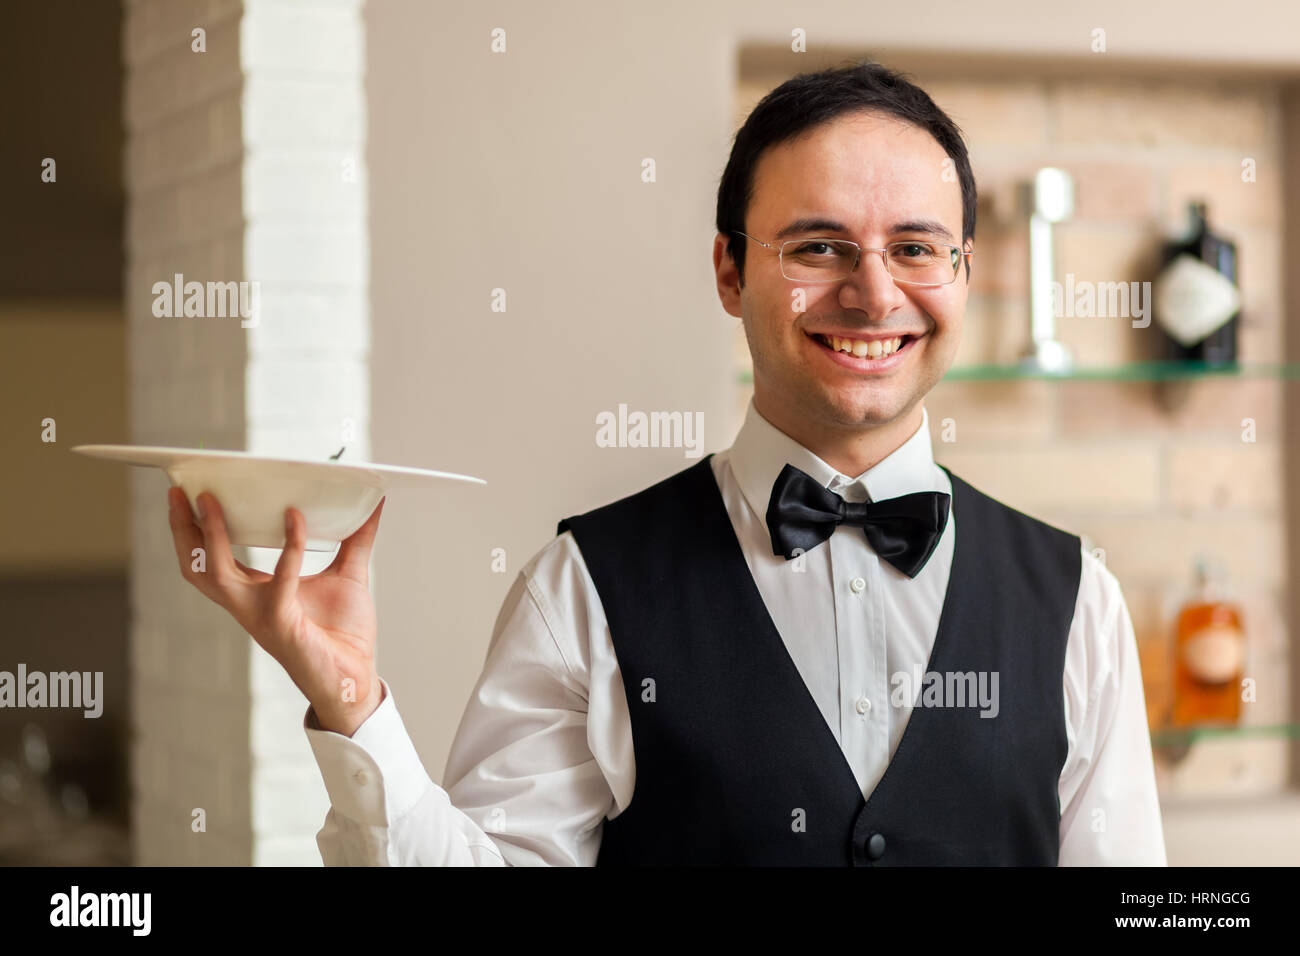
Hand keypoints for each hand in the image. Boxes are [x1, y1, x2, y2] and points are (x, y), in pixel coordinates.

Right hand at [167, 487, 386, 735]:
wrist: (355, 678)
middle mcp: (247, 605)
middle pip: (196, 567)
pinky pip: (278, 581)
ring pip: (215, 575)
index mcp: (254, 593)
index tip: (188, 494)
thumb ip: (357, 539)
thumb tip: (375, 502)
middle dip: (181, 531)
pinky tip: (295, 518)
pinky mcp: (282, 624)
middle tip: (179, 492)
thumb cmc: (344, 633)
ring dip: (210, 537)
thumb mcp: (349, 574)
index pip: (210, 561)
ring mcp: (260, 616)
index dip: (193, 531)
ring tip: (211, 501)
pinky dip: (288, 547)